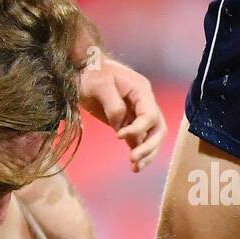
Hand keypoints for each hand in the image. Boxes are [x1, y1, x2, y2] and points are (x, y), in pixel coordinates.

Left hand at [78, 54, 166, 171]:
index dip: (138, 129)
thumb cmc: (90, 73)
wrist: (81, 70)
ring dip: (146, 154)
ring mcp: (136, 114)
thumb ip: (113, 105)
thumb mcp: (99, 84)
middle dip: (149, 146)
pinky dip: (138, 152)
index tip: (118, 135)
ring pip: (151, 137)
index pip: (149, 115)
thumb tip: (120, 125)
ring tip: (135, 168)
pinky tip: (134, 167)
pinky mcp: (126, 123)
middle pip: (157, 128)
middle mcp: (144, 103)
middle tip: (133, 159)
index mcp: (141, 91)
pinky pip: (138, 140)